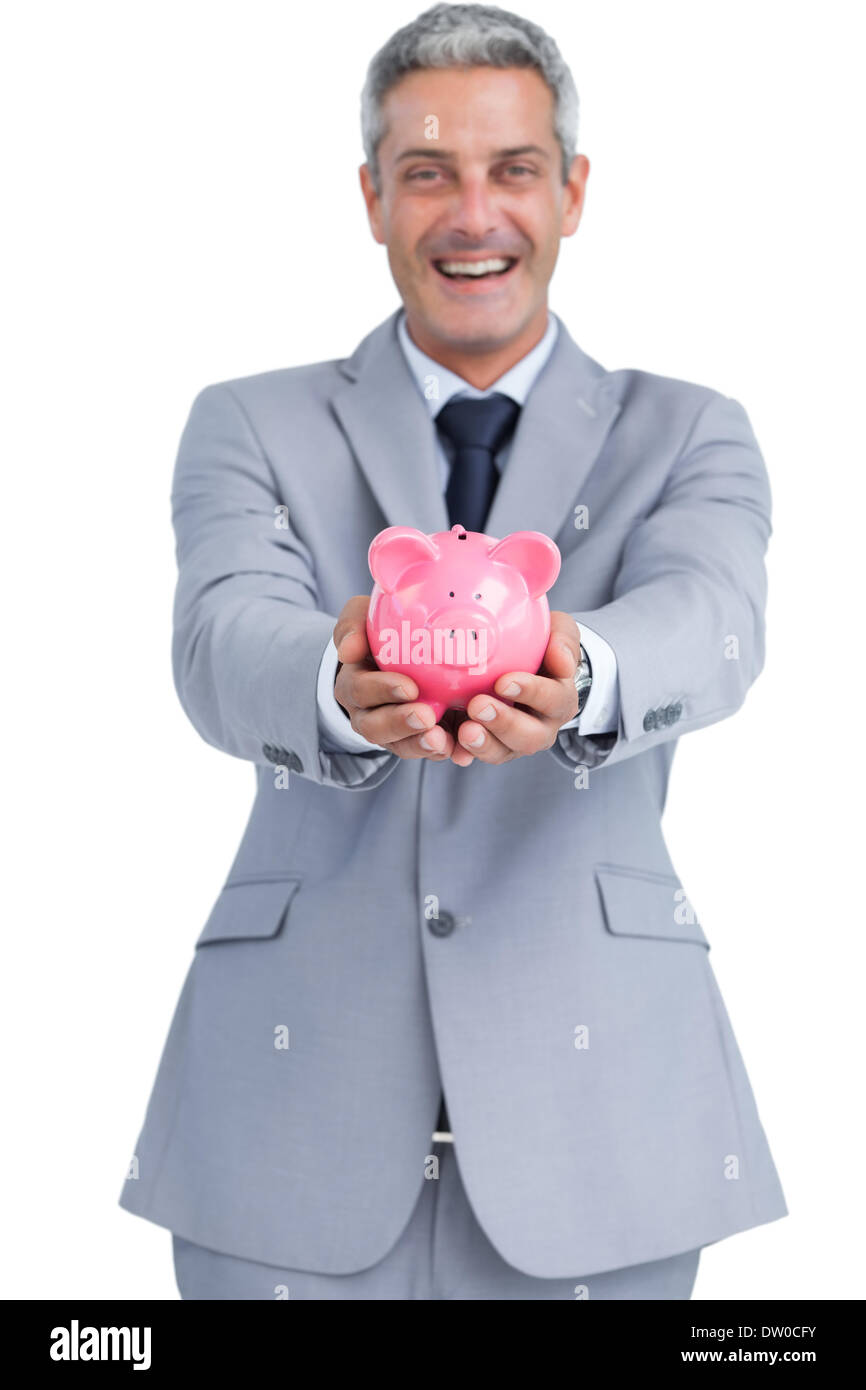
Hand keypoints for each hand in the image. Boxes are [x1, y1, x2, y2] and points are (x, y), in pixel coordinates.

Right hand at [332, 596, 457, 761]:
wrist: (397, 655)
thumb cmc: (380, 633)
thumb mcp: (362, 618)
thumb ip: (352, 626)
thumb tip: (347, 651)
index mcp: (353, 685)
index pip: (361, 691)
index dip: (382, 691)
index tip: (409, 687)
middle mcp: (367, 714)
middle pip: (376, 728)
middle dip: (400, 724)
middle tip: (426, 717)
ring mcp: (392, 732)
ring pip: (401, 746)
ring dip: (420, 744)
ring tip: (442, 740)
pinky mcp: (416, 740)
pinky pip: (426, 752)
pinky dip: (443, 752)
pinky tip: (460, 751)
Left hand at [452, 611, 581, 764]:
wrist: (523, 664)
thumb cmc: (541, 647)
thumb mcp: (558, 632)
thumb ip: (564, 641)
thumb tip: (563, 662)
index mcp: (560, 699)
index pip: (553, 699)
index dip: (531, 692)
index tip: (504, 682)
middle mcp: (542, 726)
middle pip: (530, 736)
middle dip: (504, 723)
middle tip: (478, 706)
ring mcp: (515, 741)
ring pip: (504, 751)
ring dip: (484, 743)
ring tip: (465, 731)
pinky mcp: (492, 747)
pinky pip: (479, 755)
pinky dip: (465, 755)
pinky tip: (453, 750)